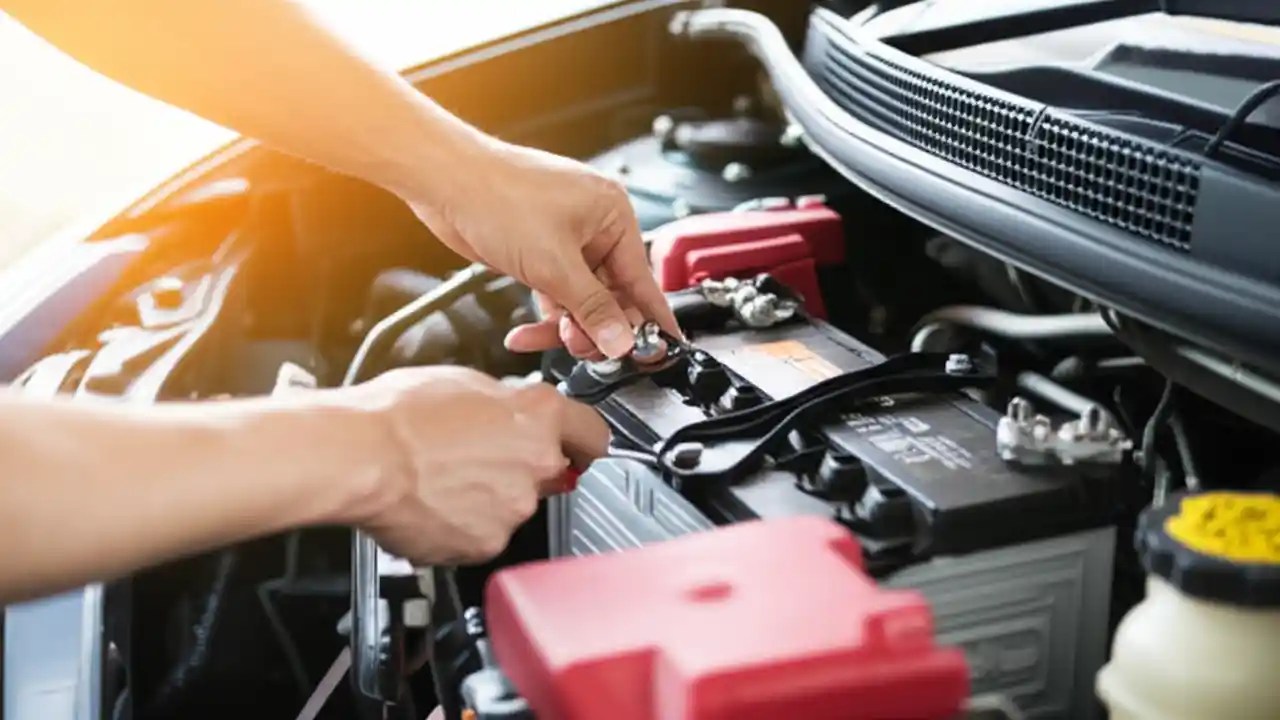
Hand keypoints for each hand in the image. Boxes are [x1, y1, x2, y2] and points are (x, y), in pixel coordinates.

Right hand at [335, 366, 608, 563]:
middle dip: (522, 466)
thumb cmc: (400, 415)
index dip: (583, 440)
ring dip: (490, 496)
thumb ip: (507, 403)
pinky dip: (464, 524)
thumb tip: (513, 412)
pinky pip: (485, 534)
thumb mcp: (465, 382)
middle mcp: (537, 464)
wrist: (361, 458)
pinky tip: (434, 503)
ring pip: (514, 504)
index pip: (593, 434)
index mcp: (538, 417)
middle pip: (550, 472)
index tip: (579, 446)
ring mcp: (514, 509)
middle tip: (477, 456)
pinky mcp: (486, 544)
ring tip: (443, 477)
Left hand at [404, 136, 679, 358]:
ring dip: (566, 324)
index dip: (652, 317)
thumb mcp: (553, 265)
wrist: (444, 182)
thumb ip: (591, 308)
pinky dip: (544, 315)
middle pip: (611, 294)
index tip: (665, 346)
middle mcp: (594, 226)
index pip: (642, 278)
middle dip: (595, 326)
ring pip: (580, 299)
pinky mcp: (539, 252)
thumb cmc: (497, 196)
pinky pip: (555, 293)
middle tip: (584, 348)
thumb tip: (621, 339)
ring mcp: (565, 239)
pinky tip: (526, 334)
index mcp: (612, 215)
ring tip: (550, 339)